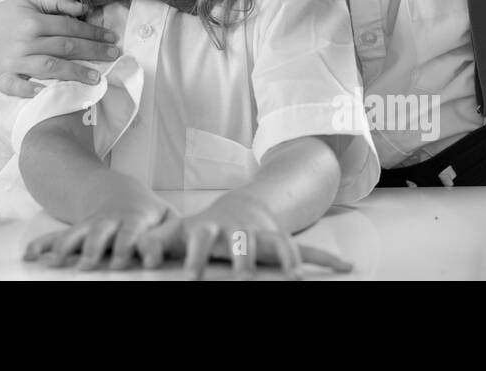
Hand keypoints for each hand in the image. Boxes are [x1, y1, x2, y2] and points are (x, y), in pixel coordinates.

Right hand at [0, 0, 119, 97]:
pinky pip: (17, 86)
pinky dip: (31, 90)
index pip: (69, 27)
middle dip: (92, 52)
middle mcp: (25, 40)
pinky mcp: (2, 77)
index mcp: (33, 21)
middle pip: (64, 47)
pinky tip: (48, 93)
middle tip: (114, 56)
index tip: (111, 39)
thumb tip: (82, 8)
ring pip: (49, 67)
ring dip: (74, 73)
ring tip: (96, 78)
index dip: (93, 32)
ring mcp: (13, 60)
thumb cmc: (10, 16)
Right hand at [23, 178, 174, 271]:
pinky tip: (29, 255)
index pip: (133, 232)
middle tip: (87, 265)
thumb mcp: (167, 218)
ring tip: (54, 262)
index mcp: (134, 219)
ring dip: (64, 247)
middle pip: (100, 234)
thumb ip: (173, 234)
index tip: (124, 261)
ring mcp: (89, 227)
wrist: (118, 192)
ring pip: (74, 235)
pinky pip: (54, 238)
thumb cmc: (149, 214)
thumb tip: (184, 249)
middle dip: (93, 248)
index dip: (131, 245)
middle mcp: (109, 223)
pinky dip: (41, 246)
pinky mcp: (74, 232)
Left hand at [136, 192, 351, 280]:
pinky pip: (305, 248)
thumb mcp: (176, 232)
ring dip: (285, 259)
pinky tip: (346, 267)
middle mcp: (237, 231)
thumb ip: (155, 242)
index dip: (196, 256)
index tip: (192, 276)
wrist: (237, 208)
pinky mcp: (280, 241)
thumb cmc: (201, 228)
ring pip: (275, 245)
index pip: (200, 239)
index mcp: (209, 229)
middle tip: (242, 276)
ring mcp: (261, 234)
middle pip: (241, 243)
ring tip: (293, 277)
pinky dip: (326, 258)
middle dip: (243, 259)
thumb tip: (140, 256)